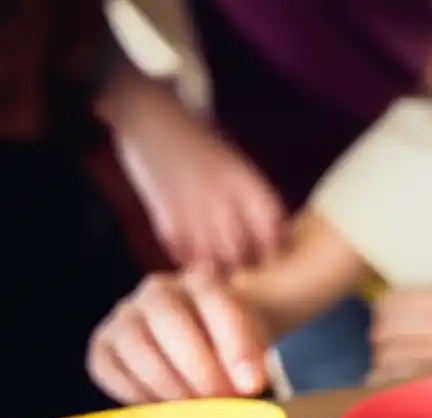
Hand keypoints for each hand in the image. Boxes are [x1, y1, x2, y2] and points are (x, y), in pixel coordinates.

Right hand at [87, 271, 268, 403]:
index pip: (215, 301)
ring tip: (195, 412)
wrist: (205, 346)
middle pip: (168, 317)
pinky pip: (110, 370)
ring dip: (168, 384)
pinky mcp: (103, 347)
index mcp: (202, 282)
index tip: (253, 384)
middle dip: (198, 366)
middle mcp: (158, 291)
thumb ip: (254, 363)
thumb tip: (249, 388)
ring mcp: (125, 317)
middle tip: (220, 399)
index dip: (235, 345)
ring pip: (135, 345)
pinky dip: (137, 394)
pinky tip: (164, 411)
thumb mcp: (255, 349)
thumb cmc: (234, 347)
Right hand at [103, 75, 283, 269]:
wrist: (148, 118)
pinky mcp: (165, 220)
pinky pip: (185, 256)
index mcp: (243, 181)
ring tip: (225, 277)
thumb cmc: (197, 141)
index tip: (276, 255)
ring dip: (221, 271)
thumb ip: (251, 196)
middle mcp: (220, 199)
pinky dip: (193, 264)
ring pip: (214, 261)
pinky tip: (197, 264)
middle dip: (248, 266)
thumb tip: (274, 234)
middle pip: (243, 251)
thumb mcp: (234, 163)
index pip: (271, 226)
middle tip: (250, 274)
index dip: (276, 246)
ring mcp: (191, 212)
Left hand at [367, 291, 431, 384]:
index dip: (383, 304)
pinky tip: (379, 377)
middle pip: (391, 327)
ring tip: (383, 355)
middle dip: (379, 331)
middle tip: (379, 334)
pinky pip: (401, 379)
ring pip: (392, 354)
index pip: (399, 300)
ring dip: (382, 355)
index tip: (381, 309)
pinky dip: (384, 378)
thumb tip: (402, 301)